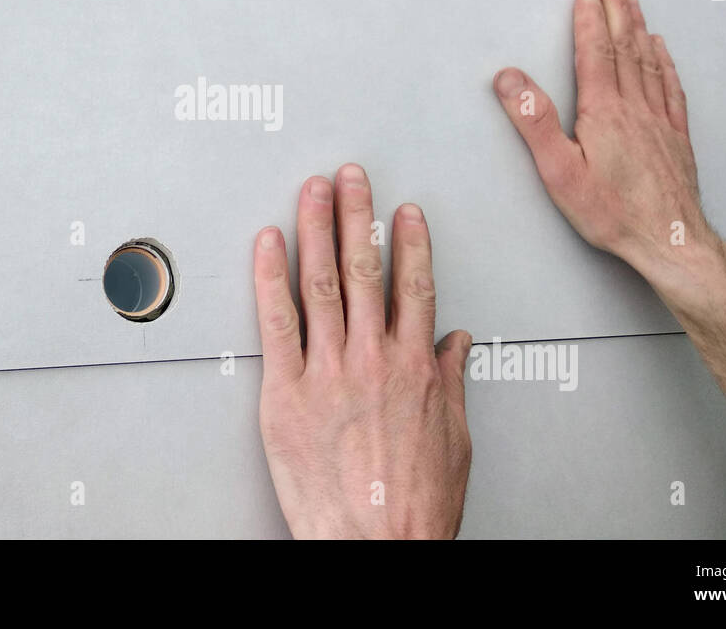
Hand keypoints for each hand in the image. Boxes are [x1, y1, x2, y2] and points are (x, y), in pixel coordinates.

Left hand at [252, 163, 471, 538]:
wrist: (376, 548)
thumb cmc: (413, 507)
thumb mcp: (454, 442)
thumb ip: (452, 385)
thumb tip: (456, 346)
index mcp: (415, 369)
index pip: (414, 286)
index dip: (409, 242)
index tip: (403, 213)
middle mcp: (373, 360)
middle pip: (364, 270)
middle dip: (357, 216)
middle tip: (351, 178)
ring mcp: (328, 373)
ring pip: (321, 282)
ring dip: (316, 227)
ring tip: (313, 191)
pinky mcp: (287, 394)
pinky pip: (276, 321)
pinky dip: (270, 276)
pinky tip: (268, 243)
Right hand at [491, 0, 717, 284]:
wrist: (670, 240)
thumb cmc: (612, 213)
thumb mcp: (559, 171)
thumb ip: (534, 121)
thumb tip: (510, 80)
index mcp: (604, 112)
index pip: (594, 53)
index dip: (589, 20)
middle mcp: (635, 108)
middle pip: (625, 48)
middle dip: (616, 11)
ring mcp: (660, 121)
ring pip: (649, 62)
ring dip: (639, 27)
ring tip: (633, 2)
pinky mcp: (676, 138)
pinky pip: (670, 87)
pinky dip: (664, 62)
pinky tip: (662, 51)